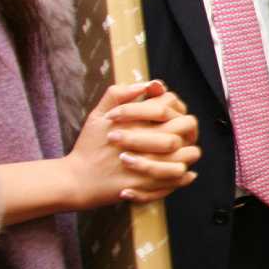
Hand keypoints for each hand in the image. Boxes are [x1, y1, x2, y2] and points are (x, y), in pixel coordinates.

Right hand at [66, 80, 201, 207]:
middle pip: (184, 125)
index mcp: (134, 121)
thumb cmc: (89, 146)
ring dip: (189, 149)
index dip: (173, 104)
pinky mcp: (150, 184)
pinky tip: (183, 169)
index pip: (168, 103)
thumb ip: (118, 95)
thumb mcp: (97, 115)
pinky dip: (185, 175)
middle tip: (183, 129)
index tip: (170, 110)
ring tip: (185, 149)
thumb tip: (145, 84)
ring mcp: (149, 164)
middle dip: (187, 124)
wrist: (78, 180)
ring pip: (187, 153)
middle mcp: (145, 141)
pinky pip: (178, 178)